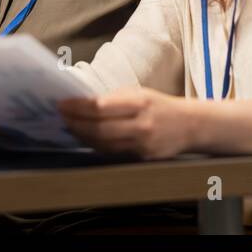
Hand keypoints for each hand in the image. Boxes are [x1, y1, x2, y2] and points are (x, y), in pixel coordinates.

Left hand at [59, 87, 196, 158]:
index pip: (100, 107)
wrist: (191, 126)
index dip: (77, 107)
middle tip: (60, 117)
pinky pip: (112, 152)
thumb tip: (83, 103)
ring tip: (69, 126)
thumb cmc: (161, 105)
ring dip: (82, 136)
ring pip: (103, 144)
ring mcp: (142, 145)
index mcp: (140, 103)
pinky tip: (86, 138)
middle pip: (98, 129)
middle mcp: (141, 125)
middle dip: (75, 123)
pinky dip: (96, 145)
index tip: (62, 104)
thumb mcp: (140, 93)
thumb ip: (114, 99)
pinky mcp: (142, 158)